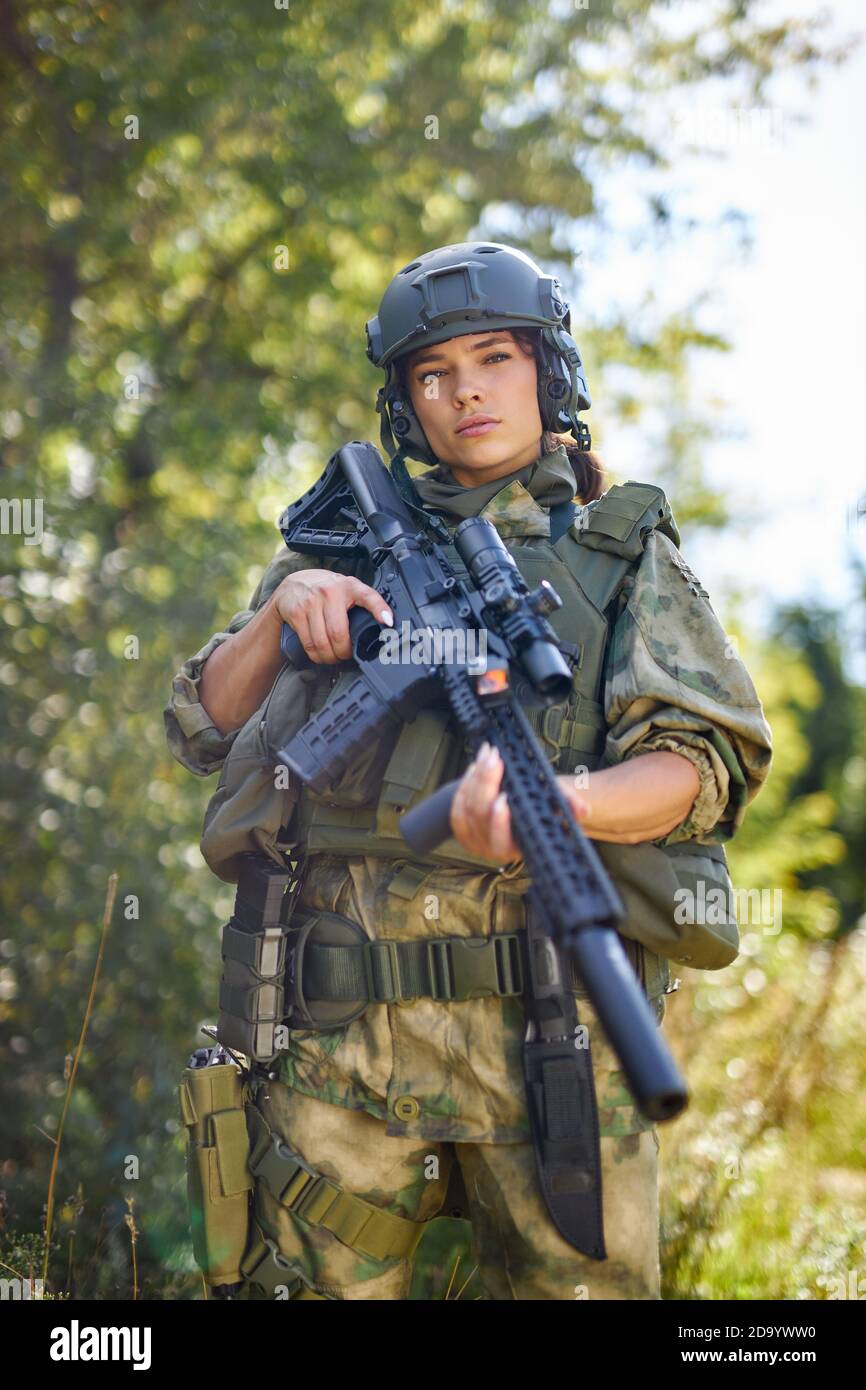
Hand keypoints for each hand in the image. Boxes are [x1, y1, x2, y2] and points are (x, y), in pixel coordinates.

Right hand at [272, 570, 392, 662]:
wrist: (294, 584)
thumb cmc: (326, 590)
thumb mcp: (347, 589)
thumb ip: (363, 603)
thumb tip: (385, 626)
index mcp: (349, 586)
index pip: (368, 596)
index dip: (379, 609)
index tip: (388, 622)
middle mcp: (330, 592)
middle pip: (339, 634)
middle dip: (344, 652)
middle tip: (346, 654)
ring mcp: (311, 602)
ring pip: (322, 643)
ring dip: (330, 657)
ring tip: (334, 656)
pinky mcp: (296, 613)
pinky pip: (308, 644)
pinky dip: (316, 655)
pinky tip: (320, 654)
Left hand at [449, 742, 589, 864]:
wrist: (521, 810)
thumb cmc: (540, 808)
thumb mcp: (556, 805)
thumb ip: (568, 806)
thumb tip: (583, 810)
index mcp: (515, 847)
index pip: (501, 840)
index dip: (498, 821)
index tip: (503, 797)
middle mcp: (491, 846)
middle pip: (479, 816)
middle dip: (485, 785)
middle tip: (494, 759)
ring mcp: (473, 838)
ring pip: (466, 807)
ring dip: (475, 778)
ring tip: (487, 754)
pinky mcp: (462, 827)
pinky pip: (456, 806)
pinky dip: (464, 784)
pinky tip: (475, 767)